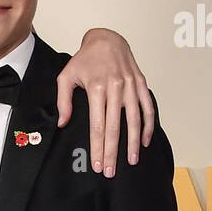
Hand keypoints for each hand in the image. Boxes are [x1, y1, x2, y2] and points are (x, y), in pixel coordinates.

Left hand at [56, 28, 153, 176]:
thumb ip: (64, 101)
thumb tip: (63, 123)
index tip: (97, 164)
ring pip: (134, 120)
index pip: (98, 126)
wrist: (106, 39)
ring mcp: (130, 86)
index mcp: (97, 88)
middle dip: (113, 152)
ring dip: (133, 143)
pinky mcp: (141, 84)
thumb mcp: (66, 76)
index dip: (98, 147)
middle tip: (110, 171)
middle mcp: (116, 88)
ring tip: (132, 161)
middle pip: (115, 128)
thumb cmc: (84, 59)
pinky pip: (147, 107)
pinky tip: (144, 141)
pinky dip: (147, 125)